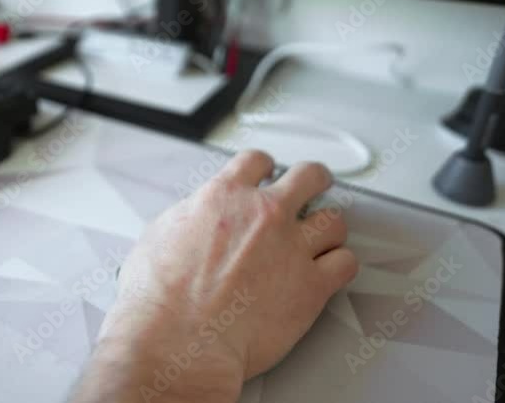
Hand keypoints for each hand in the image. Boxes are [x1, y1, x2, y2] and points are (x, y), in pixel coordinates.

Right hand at [71, 151, 357, 402]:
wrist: (177, 341)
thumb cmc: (159, 298)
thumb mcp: (159, 235)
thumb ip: (189, 218)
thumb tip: (194, 218)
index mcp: (225, 197)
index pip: (256, 162)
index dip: (265, 167)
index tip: (268, 173)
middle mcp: (264, 214)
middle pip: (309, 176)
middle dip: (313, 180)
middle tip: (314, 186)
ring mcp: (292, 248)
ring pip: (334, 221)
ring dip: (328, 228)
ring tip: (323, 238)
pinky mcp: (312, 287)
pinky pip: (345, 264)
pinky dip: (340, 265)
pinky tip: (331, 270)